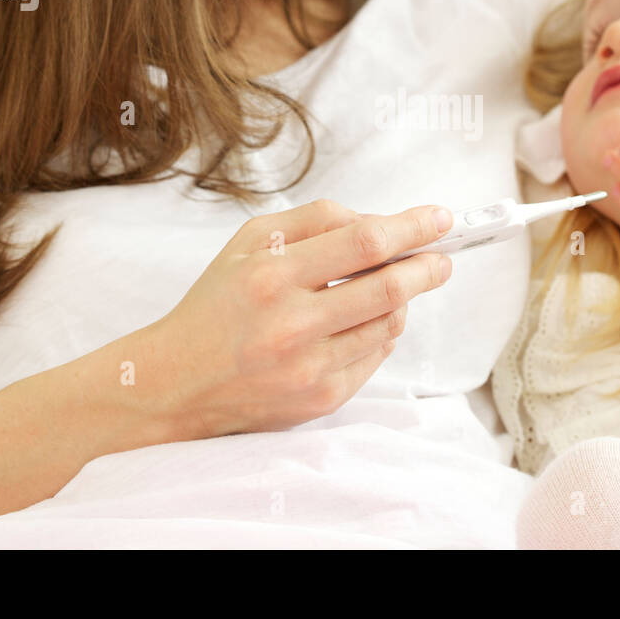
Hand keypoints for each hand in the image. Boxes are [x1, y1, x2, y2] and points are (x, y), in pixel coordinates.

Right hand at [145, 199, 453, 438]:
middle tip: (443, 258)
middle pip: (389, 287)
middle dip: (428, 267)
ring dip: (404, 300)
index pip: (363, 243)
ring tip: (397, 286)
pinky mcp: (321, 399)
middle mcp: (292, 323)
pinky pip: (375, 357)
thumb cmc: (219, 302)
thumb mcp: (249, 242)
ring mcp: (309, 367)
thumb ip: (315, 221)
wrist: (176, 382)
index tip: (439, 219)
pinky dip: (381, 333)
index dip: (411, 228)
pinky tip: (364, 322)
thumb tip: (379, 221)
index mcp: (272, 274)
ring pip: (388, 324)